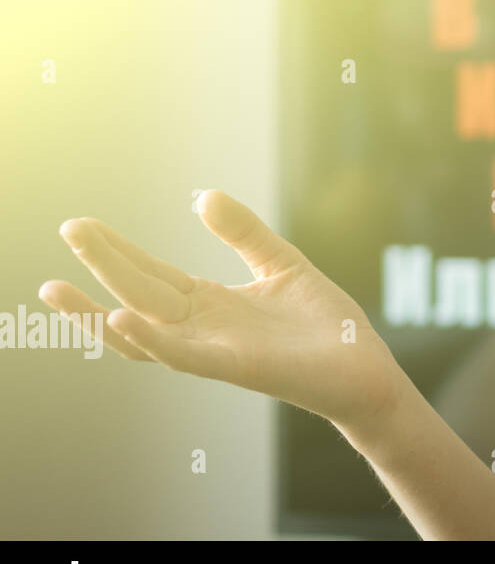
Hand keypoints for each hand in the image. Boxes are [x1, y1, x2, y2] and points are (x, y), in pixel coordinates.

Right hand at [39, 190, 402, 433]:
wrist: (365, 366)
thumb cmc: (322, 324)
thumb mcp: (280, 263)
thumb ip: (244, 232)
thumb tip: (201, 197)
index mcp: (209, 305)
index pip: (150, 275)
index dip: (115, 252)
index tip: (78, 225)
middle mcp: (202, 330)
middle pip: (137, 295)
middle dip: (102, 265)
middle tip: (67, 228)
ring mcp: (215, 351)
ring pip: (144, 332)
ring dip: (100, 312)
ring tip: (59, 289)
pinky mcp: (238, 367)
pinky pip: (184, 355)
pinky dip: (152, 339)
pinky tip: (121, 318)